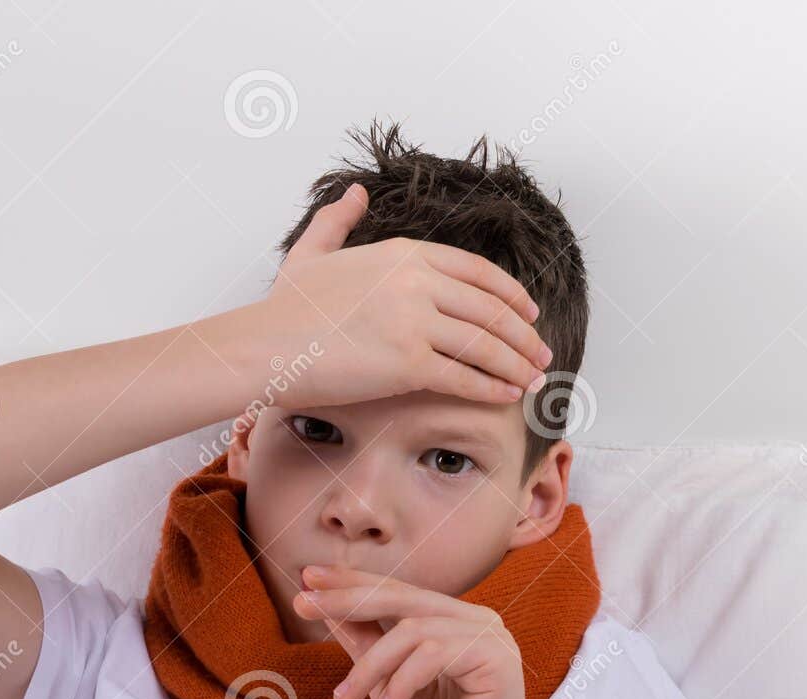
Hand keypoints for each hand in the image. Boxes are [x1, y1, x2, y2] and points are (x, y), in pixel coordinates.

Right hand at [257, 183, 552, 409]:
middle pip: (490, 310)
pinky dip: (492, 388)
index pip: (477, 272)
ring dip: (517, 365)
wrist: (263, 346)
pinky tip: (507, 396)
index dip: (510, 294)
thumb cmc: (284, 309)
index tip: (529, 312)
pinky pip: (465, 377)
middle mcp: (417, 281)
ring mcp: (414, 321)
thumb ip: (338, 219)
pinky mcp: (409, 363)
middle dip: (523, 336)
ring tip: (534, 381)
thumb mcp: (313, 252)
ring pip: (485, 344)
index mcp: (404, 254)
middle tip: (542, 354)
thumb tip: (354, 193)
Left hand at [293, 564, 531, 698]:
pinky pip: (433, 654)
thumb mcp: (383, 684)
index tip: (307, 578)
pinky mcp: (499, 658)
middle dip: (348, 600)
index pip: (398, 591)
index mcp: (454, 621)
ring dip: (371, 666)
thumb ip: (364, 642)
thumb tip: (324, 602)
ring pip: (413, 630)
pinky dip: (402, 682)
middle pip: (403, 597)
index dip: (352, 582)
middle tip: (302, 604)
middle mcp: (477, 620)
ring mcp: (492, 636)